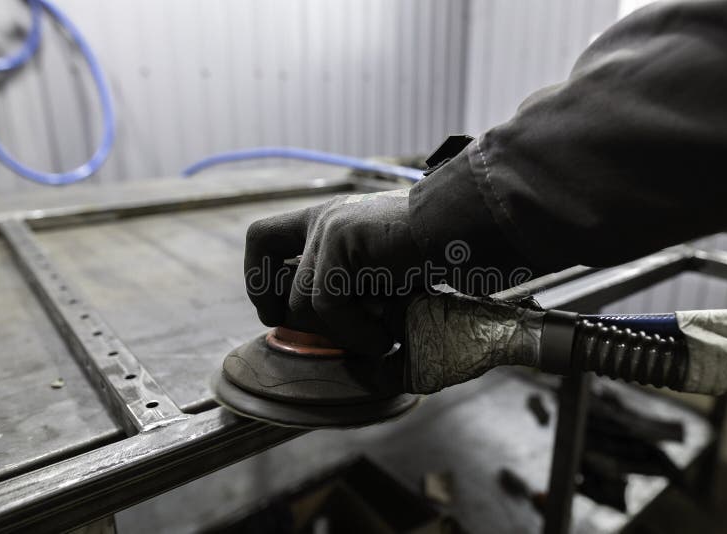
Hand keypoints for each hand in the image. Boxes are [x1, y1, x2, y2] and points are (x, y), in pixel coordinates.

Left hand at [244, 189, 420, 355]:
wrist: (467, 231)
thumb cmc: (434, 258)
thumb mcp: (381, 275)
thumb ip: (349, 290)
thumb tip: (323, 333)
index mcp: (329, 220)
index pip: (263, 237)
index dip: (258, 279)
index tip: (279, 311)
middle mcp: (323, 218)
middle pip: (269, 264)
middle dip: (287, 311)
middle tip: (328, 334)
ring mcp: (330, 227)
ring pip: (301, 301)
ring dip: (341, 333)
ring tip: (380, 337)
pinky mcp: (341, 242)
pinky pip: (327, 304)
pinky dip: (355, 332)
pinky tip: (385, 337)